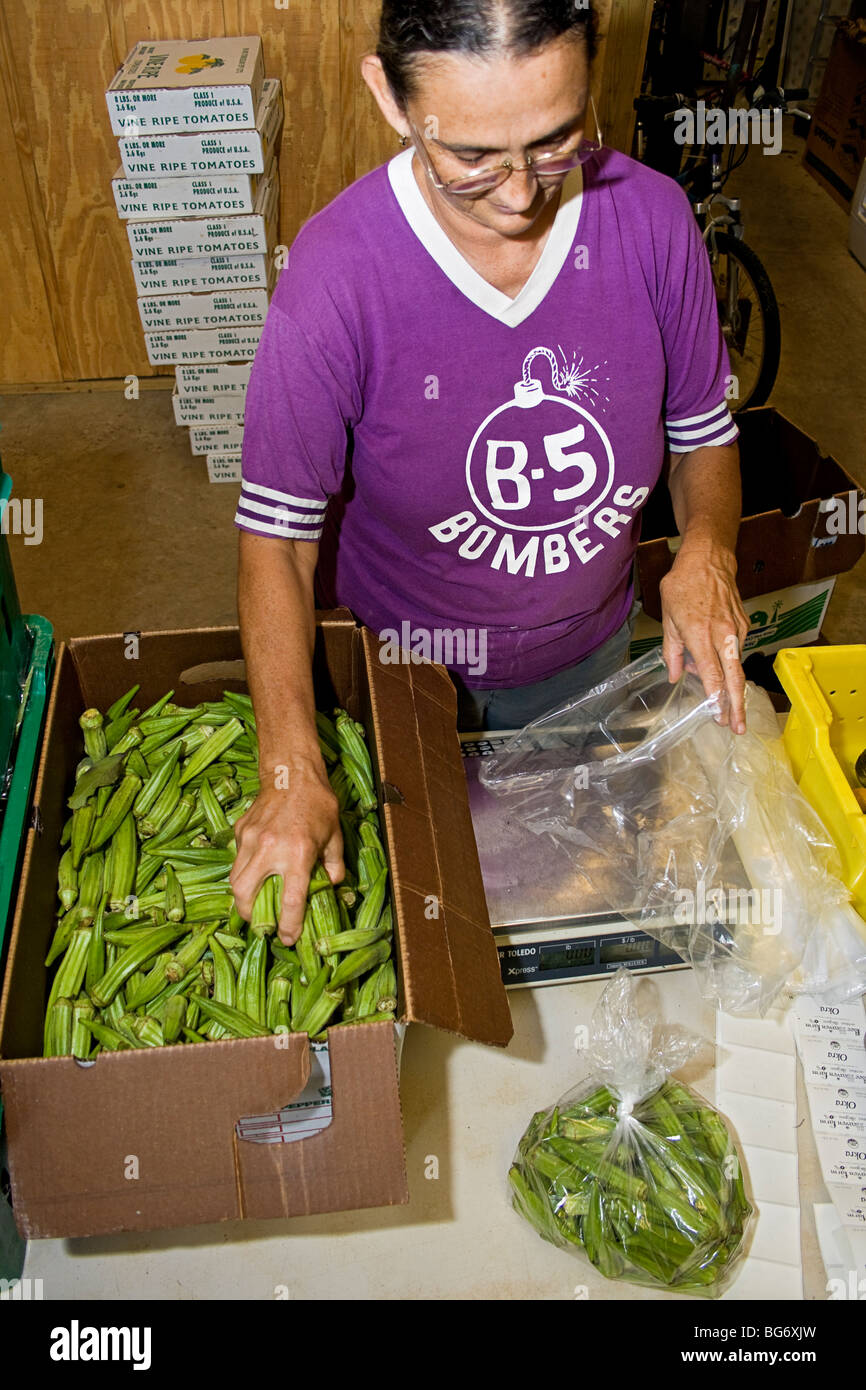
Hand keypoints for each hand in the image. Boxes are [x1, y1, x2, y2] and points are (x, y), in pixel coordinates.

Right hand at [229, 759, 343, 944]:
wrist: (292, 771)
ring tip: (254, 903)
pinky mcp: (240, 830)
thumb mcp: (335, 836)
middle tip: (262, 923)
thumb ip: (333, 865)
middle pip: (244, 894)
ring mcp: (250, 839)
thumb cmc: (319, 804)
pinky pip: (237, 858)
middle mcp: (270, 849)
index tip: (288, 938)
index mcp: (299, 853)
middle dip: (250, 915)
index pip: (290, 900)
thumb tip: (330, 887)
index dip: (289, 925)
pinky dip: (244, 870)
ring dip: (243, 896)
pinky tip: (257, 870)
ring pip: (234, 878)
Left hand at [658, 536, 749, 732]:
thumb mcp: (668, 618)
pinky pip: (735, 651)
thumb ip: (672, 650)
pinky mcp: (744, 625)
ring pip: (735, 666)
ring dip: (730, 687)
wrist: (709, 560)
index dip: (716, 699)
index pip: (712, 675)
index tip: (718, 718)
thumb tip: (674, 675)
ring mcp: (737, 630)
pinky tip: (716, 668)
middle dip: (736, 706)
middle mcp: (723, 635)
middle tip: (738, 728)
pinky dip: (728, 664)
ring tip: (725, 706)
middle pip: (734, 678)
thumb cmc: (683, 585)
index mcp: (700, 635)